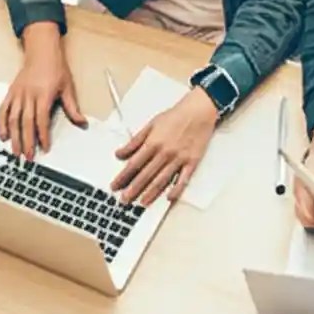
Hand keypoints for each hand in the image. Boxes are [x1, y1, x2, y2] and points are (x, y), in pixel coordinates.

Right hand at [0, 23, 85, 159]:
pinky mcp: (11, 92)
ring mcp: (18, 94)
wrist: (41, 51)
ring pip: (13, 119)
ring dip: (13, 137)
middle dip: (26, 142)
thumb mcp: (67, 87)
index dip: (43, 135)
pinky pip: (3, 109)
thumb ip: (72, 107)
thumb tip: (82, 123)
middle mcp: (28, 95)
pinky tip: (3, 135)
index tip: (45, 148)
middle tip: (28, 158)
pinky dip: (2, 123)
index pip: (42, 119)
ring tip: (15, 152)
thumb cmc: (55, 68)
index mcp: (43, 94)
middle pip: (25, 122)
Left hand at [110, 88, 217, 205]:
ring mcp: (178, 159)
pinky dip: (176, 189)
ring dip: (151, 193)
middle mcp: (164, 152)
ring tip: (142, 203)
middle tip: (124, 200)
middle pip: (146, 175)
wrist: (198, 111)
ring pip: (162, 180)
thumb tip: (120, 153)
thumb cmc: (175, 116)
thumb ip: (135, 141)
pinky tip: (169, 197)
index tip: (115, 186)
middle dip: (133, 189)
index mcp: (153, 143)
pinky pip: (183, 179)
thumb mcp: (150, 124)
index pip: (134, 164)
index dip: (123, 176)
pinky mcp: (191, 162)